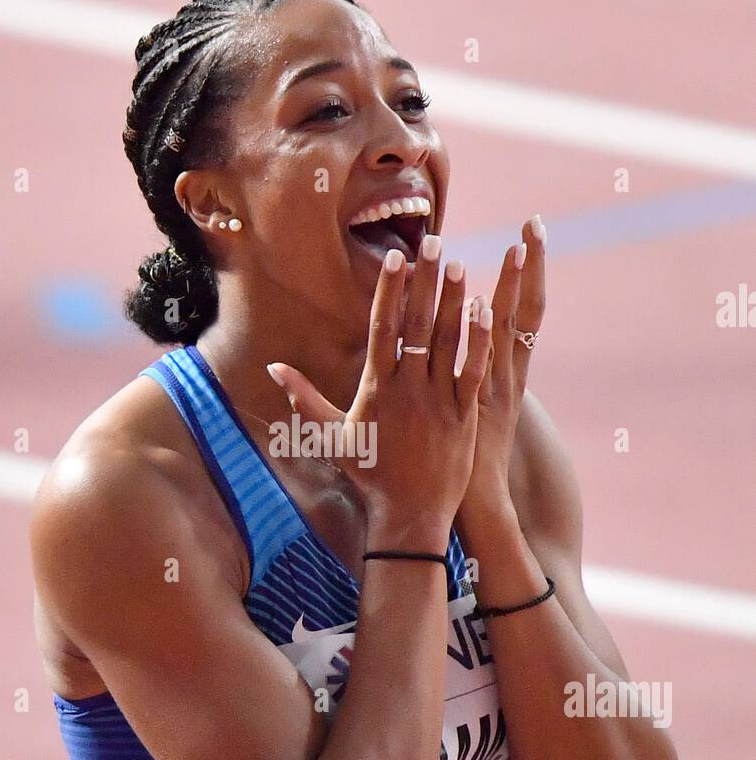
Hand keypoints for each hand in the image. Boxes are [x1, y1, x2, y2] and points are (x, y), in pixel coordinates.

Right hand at [268, 236, 492, 536]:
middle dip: (427, 282)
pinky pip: (473, 371)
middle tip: (436, 244)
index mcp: (377, 388)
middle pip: (418, 325)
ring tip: (460, 266)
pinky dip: (479, 342)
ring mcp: (439, 401)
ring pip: (448, 342)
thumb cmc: (369, 475)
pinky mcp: (464, 416)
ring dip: (454, 302)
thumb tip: (272, 367)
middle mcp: (409, 389)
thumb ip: (304, 397)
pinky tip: (487, 311)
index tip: (398, 257)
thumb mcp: (330, 436)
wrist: (409, 516)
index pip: (383, 327)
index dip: (391, 289)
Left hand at [458, 215, 546, 529]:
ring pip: (509, 328)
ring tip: (516, 244)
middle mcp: (507, 376)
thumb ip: (469, 383)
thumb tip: (463, 358)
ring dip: (513, 286)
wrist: (469, 506)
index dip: (527, 277)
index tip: (527, 237)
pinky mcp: (477, 404)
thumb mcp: (472, 417)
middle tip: (533, 223)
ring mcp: (494, 388)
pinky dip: (486, 335)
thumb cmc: (463, 466)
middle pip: (525, 310)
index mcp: (507, 376)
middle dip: (529, 267)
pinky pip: (483, 363)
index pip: (524, 315)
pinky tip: (488, 302)